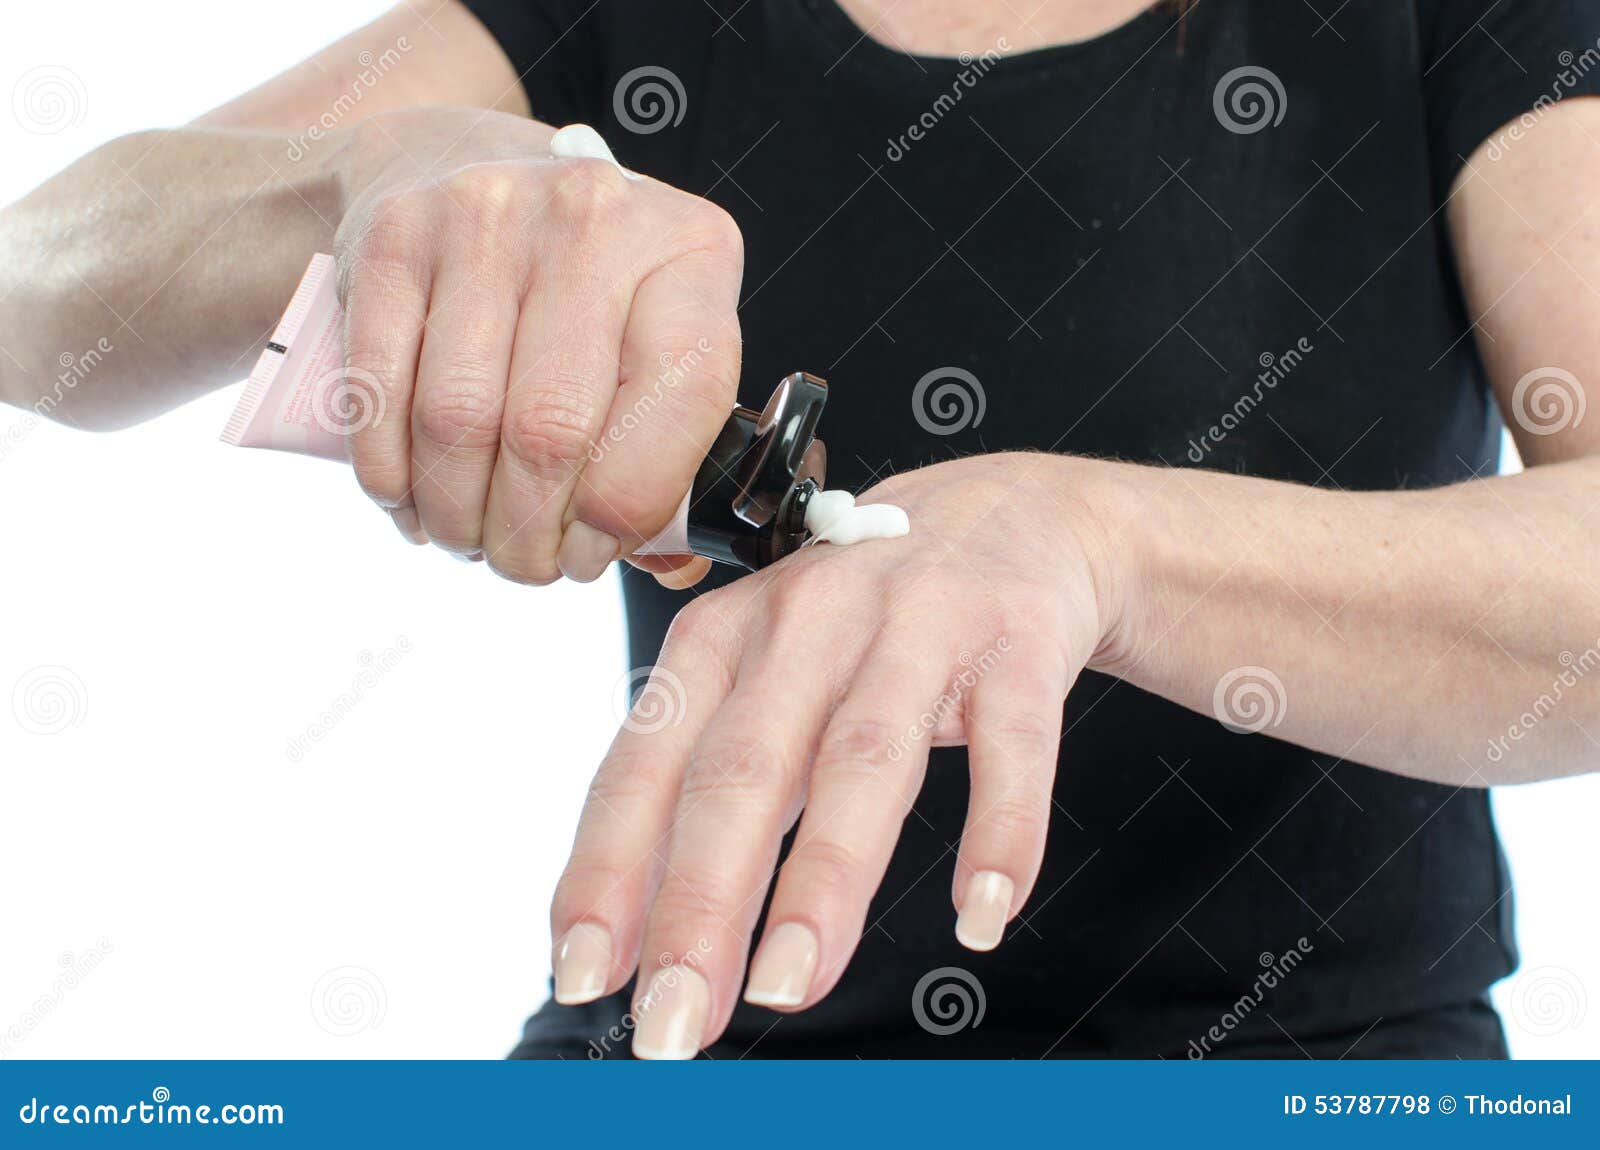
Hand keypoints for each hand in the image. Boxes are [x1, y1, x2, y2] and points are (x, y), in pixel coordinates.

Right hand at [332, 108, 741, 583]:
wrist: (458, 164)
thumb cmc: (584, 288)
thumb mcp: (656, 335)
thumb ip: (678, 448)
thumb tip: (672, 565)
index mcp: (689, 251)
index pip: (680, 399)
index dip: (631, 507)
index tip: (593, 554)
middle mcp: (593, 218)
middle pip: (551, 428)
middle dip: (530, 533)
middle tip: (524, 564)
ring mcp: (486, 218)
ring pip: (458, 422)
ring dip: (457, 516)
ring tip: (468, 539)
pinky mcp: (393, 237)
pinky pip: (381, 394)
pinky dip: (391, 477)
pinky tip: (412, 504)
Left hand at [547, 452, 1129, 1056]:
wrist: (1010, 515)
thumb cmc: (864, 621)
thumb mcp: (766, 678)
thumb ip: (709, 790)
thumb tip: (639, 932)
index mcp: (723, 638)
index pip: (647, 764)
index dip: (608, 872)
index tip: (587, 975)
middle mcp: (806, 622)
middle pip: (743, 771)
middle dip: (701, 904)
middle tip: (677, 1021)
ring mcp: (915, 624)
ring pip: (863, 758)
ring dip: (823, 879)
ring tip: (789, 982)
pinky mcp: (1015, 639)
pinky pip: (1013, 742)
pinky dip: (1000, 830)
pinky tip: (980, 913)